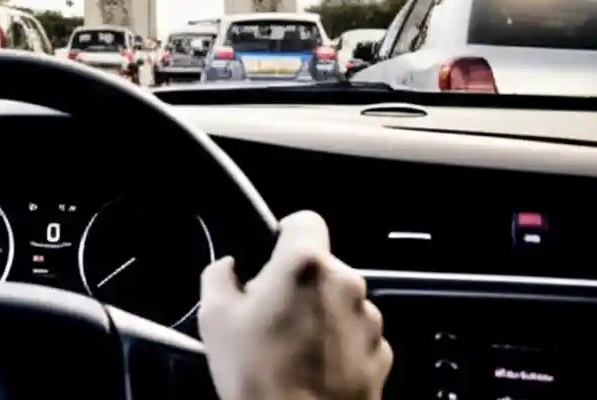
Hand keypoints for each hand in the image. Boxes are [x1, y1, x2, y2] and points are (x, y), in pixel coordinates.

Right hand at [198, 211, 391, 399]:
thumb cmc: (256, 376)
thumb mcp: (215, 318)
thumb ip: (220, 276)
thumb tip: (229, 267)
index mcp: (306, 265)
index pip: (305, 220)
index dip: (284, 236)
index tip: (270, 259)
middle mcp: (346, 285)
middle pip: (322, 266)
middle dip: (299, 284)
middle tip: (271, 315)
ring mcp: (369, 322)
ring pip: (340, 301)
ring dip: (320, 315)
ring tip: (292, 348)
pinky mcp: (381, 355)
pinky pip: (356, 335)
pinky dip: (338, 345)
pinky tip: (314, 368)